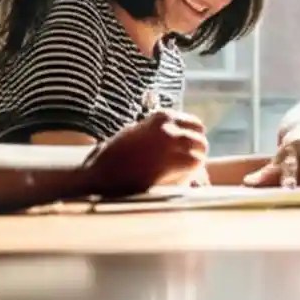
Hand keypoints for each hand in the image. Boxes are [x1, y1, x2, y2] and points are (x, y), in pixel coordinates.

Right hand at [84, 109, 207, 195]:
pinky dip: (188, 176)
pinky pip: (191, 169)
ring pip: (199, 155)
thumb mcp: (138, 133)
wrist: (98, 173)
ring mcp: (169, 144)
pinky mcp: (167, 163)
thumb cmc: (115, 157)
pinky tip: (177, 182)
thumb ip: (160, 133)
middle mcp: (168, 127)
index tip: (190, 151)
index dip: (195, 140)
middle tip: (189, 166)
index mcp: (162, 117)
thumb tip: (182, 139)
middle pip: (200, 140)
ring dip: (194, 166)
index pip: (195, 125)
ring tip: (183, 175)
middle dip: (198, 153)